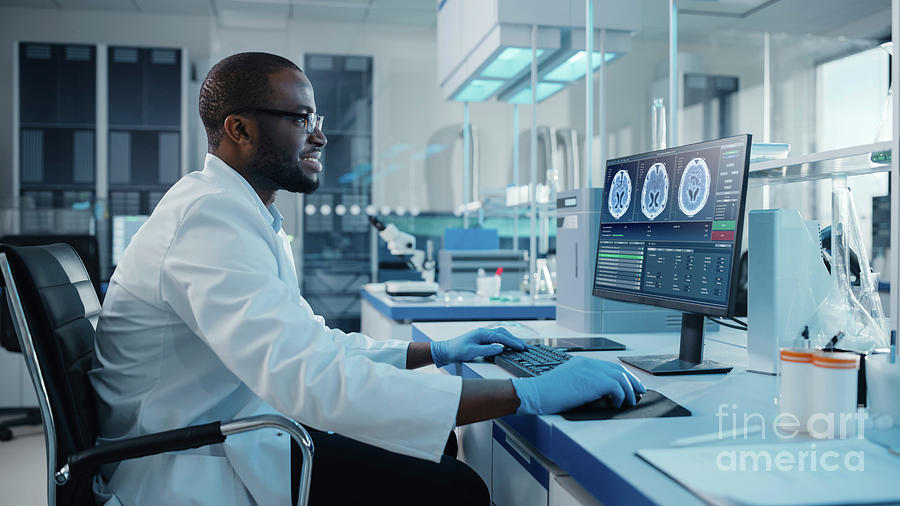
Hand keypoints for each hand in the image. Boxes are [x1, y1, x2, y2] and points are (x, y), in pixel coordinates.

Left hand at [431, 327, 525, 367]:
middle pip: (503, 333)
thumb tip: (500, 349)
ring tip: (520, 346)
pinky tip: (509, 345)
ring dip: (511, 340)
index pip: (501, 337)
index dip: (513, 342)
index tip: (521, 348)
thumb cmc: (456, 351)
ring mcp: (483, 335)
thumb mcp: (471, 352)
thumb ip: (486, 350)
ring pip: (501, 335)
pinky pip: (497, 338)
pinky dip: (505, 340)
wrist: (446, 351)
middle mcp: (484, 332)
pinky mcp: (482, 339)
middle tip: (525, 347)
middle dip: (515, 340)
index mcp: (482, 333)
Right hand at [511, 356, 645, 414]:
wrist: (537, 393)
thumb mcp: (569, 384)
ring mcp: (592, 370)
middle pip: (619, 370)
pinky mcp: (595, 381)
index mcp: (583, 362)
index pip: (609, 367)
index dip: (622, 376)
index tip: (629, 385)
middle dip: (632, 381)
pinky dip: (621, 397)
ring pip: (621, 378)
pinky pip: (617, 388)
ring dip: (629, 391)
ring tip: (631, 402)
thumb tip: (601, 395)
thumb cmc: (548, 393)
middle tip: (639, 392)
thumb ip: (585, 384)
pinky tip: (618, 404)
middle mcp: (589, 363)